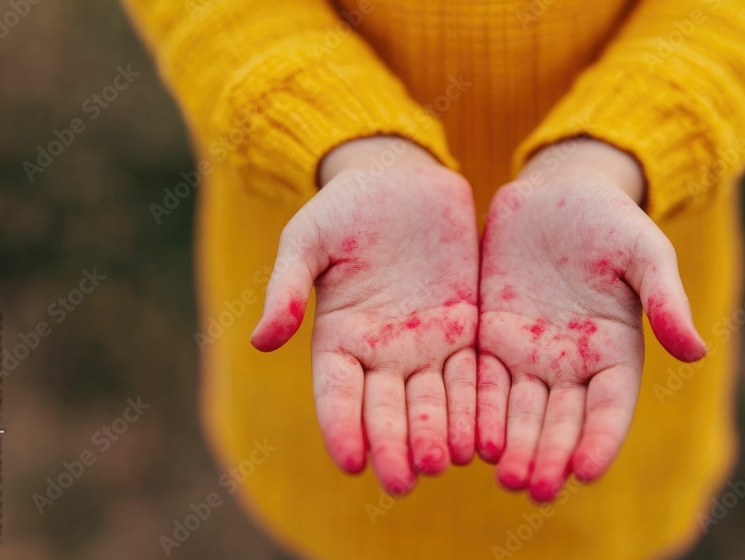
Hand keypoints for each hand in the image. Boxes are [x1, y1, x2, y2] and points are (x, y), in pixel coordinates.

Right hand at [250, 137, 478, 494]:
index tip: (352, 461)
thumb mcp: (306, 240)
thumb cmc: (343, 206)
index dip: (342, 427)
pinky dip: (476, 405)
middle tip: (401, 482)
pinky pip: (473, 372)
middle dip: (393, 445)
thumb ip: (287, 288)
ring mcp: (426, 343)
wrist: (400, 178)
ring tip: (444, 465)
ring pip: (433, 399)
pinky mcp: (465, 327)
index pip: (336, 394)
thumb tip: (261, 341)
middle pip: (387, 408)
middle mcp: (382, 352)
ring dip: (437, 434)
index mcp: (338, 338)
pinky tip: (483, 434)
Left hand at [476, 138, 706, 500]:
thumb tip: (696, 351)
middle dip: (548, 455)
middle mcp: (570, 364)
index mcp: (614, 352)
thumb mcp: (645, 252)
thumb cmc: (611, 218)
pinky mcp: (490, 335)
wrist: (558, 189)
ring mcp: (527, 353)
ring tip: (502, 476)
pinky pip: (479, 378)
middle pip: (560, 420)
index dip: (599, 440)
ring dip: (511, 444)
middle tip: (533, 489)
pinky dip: (476, 409)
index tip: (585, 471)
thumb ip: (665, 299)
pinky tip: (467, 436)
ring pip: (518, 409)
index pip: (609, 407)